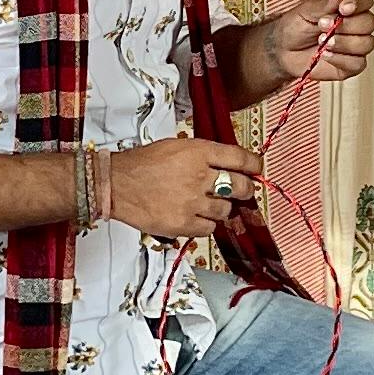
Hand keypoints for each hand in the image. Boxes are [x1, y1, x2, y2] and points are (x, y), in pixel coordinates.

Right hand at [106, 136, 261, 240]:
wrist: (116, 184)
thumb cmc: (142, 163)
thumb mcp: (175, 147)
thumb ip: (202, 155)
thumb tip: (227, 165)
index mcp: (198, 152)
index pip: (240, 157)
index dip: (254, 164)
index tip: (257, 169)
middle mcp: (199, 176)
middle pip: (240, 186)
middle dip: (245, 190)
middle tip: (242, 191)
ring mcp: (192, 202)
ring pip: (225, 210)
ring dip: (221, 209)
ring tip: (208, 204)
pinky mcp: (183, 223)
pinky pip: (209, 228)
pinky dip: (206, 224)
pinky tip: (195, 217)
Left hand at [242, 0, 373, 92]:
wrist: (283, 49)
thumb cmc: (296, 26)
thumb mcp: (308, 10)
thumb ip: (328, 2)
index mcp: (349, 6)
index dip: (358, 2)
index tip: (343, 8)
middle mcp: (357, 25)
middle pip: (369, 23)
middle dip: (346, 25)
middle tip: (322, 25)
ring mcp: (356, 45)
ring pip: (366, 43)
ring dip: (343, 42)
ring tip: (322, 41)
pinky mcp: (352, 65)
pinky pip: (357, 63)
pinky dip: (340, 59)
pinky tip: (325, 55)